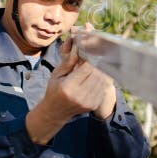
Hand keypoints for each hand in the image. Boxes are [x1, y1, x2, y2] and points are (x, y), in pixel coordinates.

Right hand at [26, 23, 113, 143]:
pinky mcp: (94, 104)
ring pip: (102, 80)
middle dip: (98, 61)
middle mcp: (80, 96)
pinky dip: (102, 78)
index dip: (92, 57)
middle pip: (97, 73)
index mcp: (68, 87)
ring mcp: (88, 102)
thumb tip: (79, 45)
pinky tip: (99, 72)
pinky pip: (102, 87)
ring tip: (100, 60)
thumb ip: (69, 61)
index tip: (94, 48)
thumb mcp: (57, 74)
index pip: (86, 68)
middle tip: (100, 51)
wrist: (55, 112)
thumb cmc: (54, 89)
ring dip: (102, 69)